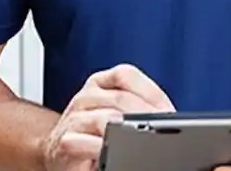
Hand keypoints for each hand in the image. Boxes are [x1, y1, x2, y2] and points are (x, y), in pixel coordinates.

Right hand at [39, 63, 174, 170]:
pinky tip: (115, 152)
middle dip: (147, 117)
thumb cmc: (94, 135)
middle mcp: (86, 96)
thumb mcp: (117, 114)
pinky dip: (104, 147)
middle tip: (163, 132)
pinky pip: (87, 141)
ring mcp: (74, 118)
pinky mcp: (65, 141)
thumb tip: (170, 116)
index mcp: (100, 83)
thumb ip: (138, 109)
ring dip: (129, 131)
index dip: (151, 92)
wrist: (60, 154)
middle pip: (121, 99)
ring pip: (106, 118)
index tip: (170, 113)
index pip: (126, 75)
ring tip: (143, 141)